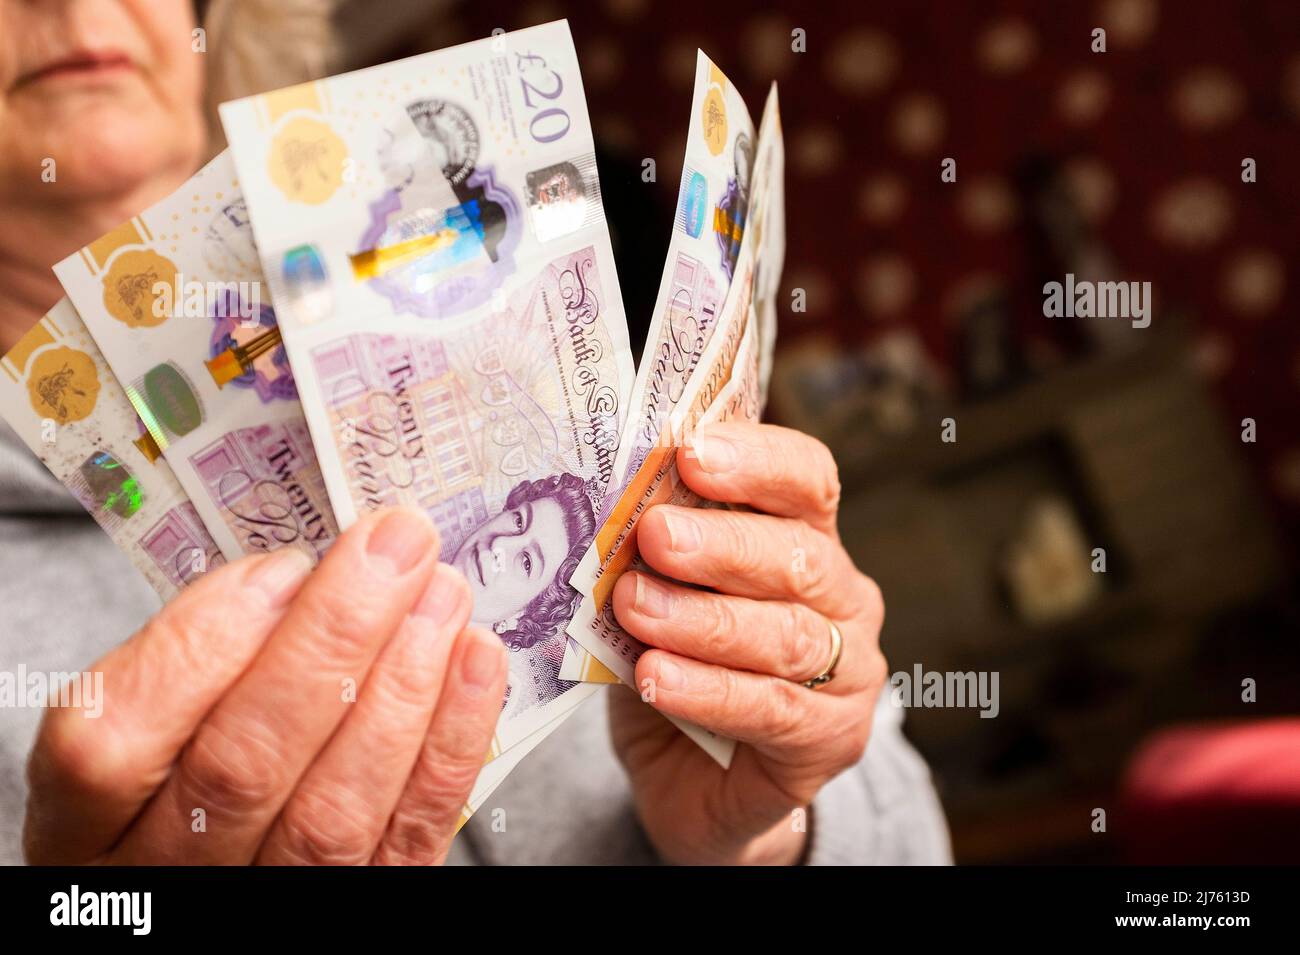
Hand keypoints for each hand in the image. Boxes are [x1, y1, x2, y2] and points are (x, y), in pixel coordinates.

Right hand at [24, 508, 507, 864]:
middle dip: (334, 636)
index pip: (112, 744)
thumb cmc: (188, 767)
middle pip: (242, 764)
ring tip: (441, 593)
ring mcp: (265, 905)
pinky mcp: (361, 910)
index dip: (203, 644)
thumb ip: (199, 661)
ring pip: (333, 810)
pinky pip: (410, 837)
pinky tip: (473, 660)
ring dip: (402, 684)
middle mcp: (165, 877)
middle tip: (397, 545)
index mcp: (87, 826)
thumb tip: (299, 580)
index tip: (285, 564)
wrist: (237, 864)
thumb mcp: (154, 718)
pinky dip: (451, 741)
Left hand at [608, 423, 886, 864]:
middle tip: (654, 536)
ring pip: (786, 634)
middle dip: (721, 543)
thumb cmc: (677, 667)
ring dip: (705, 619)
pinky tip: (656, 678)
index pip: (806, 481)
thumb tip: (605, 511)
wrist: (693, 786)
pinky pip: (772, 708)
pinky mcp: (832, 739)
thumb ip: (653, 557)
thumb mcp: (659, 597)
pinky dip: (709, 690)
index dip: (756, 461)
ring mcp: (849, 671)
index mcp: (806, 540)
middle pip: (798, 555)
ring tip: (636, 609)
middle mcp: (843, 597)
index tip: (691, 454)